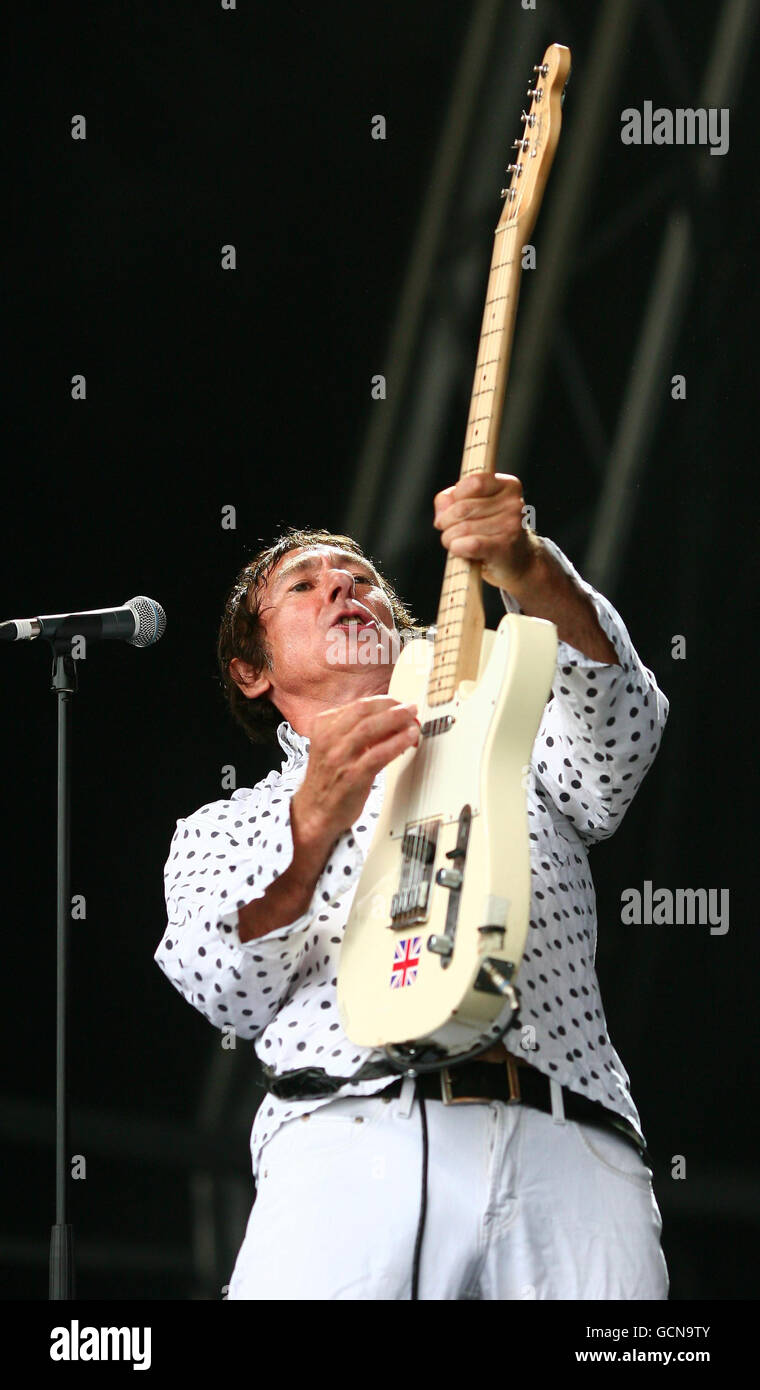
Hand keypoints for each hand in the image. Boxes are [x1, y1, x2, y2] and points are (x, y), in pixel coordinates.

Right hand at [290, 696, 419, 849]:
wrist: (314, 811)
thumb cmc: (329, 778)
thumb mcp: (335, 746)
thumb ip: (355, 731)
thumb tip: (390, 718)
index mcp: (323, 726)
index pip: (357, 705)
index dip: (383, 702)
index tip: (399, 703)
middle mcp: (328, 738)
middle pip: (364, 712)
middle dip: (392, 706)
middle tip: (410, 708)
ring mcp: (339, 757)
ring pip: (370, 728)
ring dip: (396, 720)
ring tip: (413, 720)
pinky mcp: (352, 776)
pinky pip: (378, 754)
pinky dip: (397, 743)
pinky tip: (409, 738)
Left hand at [433, 472, 540, 591]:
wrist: (517, 562)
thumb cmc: (490, 532)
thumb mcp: (473, 507)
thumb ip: (452, 499)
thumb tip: (444, 503)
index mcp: (509, 486)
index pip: (473, 482)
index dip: (455, 497)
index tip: (454, 511)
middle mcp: (514, 503)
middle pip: (462, 508)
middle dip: (446, 522)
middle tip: (450, 531)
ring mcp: (512, 526)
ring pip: (462, 528)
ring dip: (450, 539)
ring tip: (456, 543)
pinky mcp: (505, 548)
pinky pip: (470, 544)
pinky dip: (457, 548)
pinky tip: (460, 550)